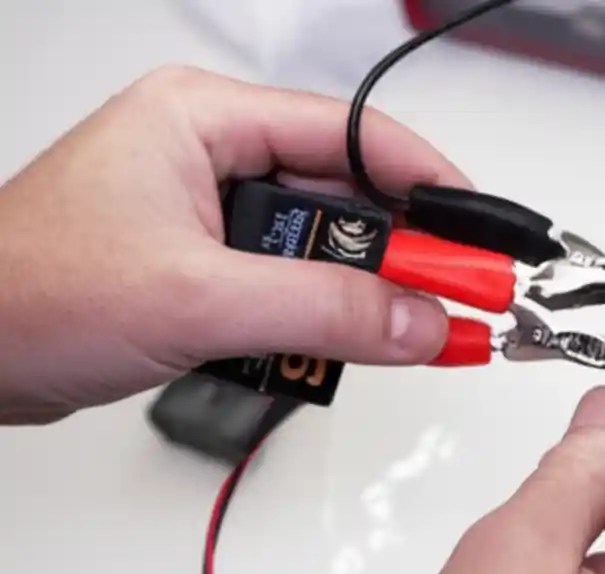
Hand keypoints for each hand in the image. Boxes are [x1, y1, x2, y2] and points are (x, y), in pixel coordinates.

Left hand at [0, 66, 468, 423]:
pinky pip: (290, 286)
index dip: (430, 184)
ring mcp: (208, 214)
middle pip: (348, 196)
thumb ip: (324, 310)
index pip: (352, 136)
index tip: (482, 237)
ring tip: (397, 337)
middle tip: (457, 301)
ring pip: (324, 249)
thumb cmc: (24, 292)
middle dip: (401, 256)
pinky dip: (318, 322)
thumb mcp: (197, 298)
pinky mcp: (203, 267)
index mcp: (204, 118)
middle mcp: (211, 155)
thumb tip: (420, 322)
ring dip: (357, 299)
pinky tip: (329, 349)